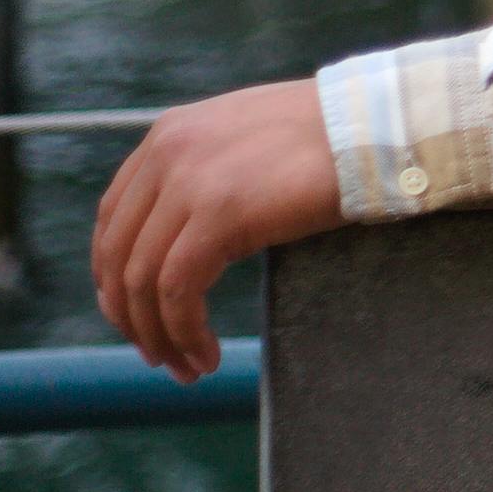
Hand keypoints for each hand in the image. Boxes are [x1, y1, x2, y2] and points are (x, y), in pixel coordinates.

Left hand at [91, 80, 344, 380]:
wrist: (378, 123)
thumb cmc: (334, 136)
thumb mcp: (249, 142)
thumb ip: (209, 172)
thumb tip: (195, 227)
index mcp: (169, 135)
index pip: (114, 218)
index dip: (116, 277)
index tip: (138, 315)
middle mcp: (166, 154)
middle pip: (117, 254)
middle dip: (131, 316)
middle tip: (158, 355)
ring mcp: (188, 182)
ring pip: (142, 280)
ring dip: (158, 335)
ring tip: (187, 367)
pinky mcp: (218, 215)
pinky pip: (178, 290)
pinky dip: (185, 332)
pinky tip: (208, 355)